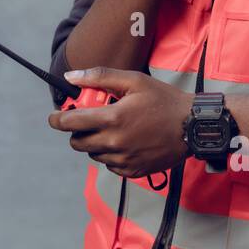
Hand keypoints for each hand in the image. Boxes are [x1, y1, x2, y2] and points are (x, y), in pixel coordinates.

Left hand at [47, 67, 192, 177]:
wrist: (194, 126)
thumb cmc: (164, 100)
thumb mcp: (134, 80)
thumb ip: (99, 78)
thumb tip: (71, 77)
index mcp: (112, 119)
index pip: (70, 124)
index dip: (57, 119)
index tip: (54, 117)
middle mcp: (115, 142)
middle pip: (77, 143)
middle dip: (77, 131)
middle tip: (89, 120)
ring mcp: (124, 159)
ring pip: (93, 154)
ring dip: (95, 142)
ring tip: (113, 129)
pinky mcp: (134, 171)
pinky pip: (110, 165)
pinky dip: (111, 154)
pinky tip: (125, 141)